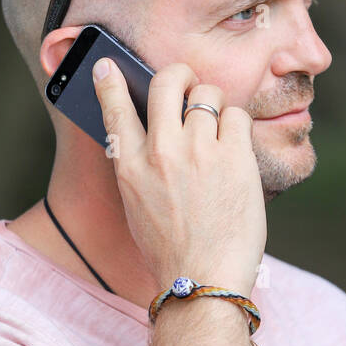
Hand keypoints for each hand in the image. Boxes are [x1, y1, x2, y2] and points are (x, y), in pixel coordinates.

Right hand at [93, 58, 265, 296]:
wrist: (203, 280)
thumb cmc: (172, 251)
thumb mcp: (139, 207)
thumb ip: (141, 168)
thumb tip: (153, 133)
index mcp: (130, 167)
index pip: (115, 109)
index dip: (110, 82)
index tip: (107, 66)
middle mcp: (161, 152)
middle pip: (169, 81)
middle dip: (181, 76)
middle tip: (190, 86)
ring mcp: (198, 151)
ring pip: (209, 94)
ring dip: (215, 105)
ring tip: (218, 130)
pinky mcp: (233, 157)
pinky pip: (238, 117)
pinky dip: (237, 128)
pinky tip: (235, 151)